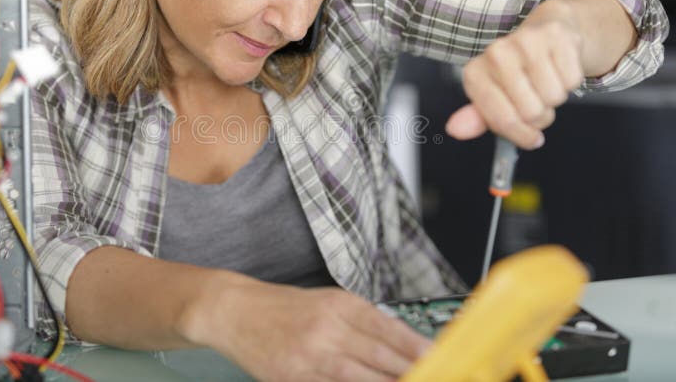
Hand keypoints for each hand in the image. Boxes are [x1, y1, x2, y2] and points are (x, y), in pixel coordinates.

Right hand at [191, 278, 429, 381]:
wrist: (235, 310)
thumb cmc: (282, 307)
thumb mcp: (326, 302)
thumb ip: (361, 322)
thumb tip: (399, 344)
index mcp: (341, 304)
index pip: (390, 329)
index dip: (418, 348)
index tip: (440, 360)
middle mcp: (329, 327)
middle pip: (382, 356)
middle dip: (411, 372)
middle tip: (434, 378)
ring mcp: (311, 355)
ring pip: (362, 378)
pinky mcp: (293, 377)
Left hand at [445, 0, 584, 148]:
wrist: (544, 31)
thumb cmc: (516, 71)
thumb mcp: (492, 96)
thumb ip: (477, 118)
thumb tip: (456, 129)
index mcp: (475, 74)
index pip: (503, 120)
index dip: (523, 135)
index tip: (532, 138)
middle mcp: (496, 54)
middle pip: (532, 113)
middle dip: (541, 115)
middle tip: (537, 100)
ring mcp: (524, 41)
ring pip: (554, 97)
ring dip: (555, 97)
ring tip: (546, 81)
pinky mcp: (554, 35)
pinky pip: (572, 79)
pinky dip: (569, 80)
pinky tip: (557, 67)